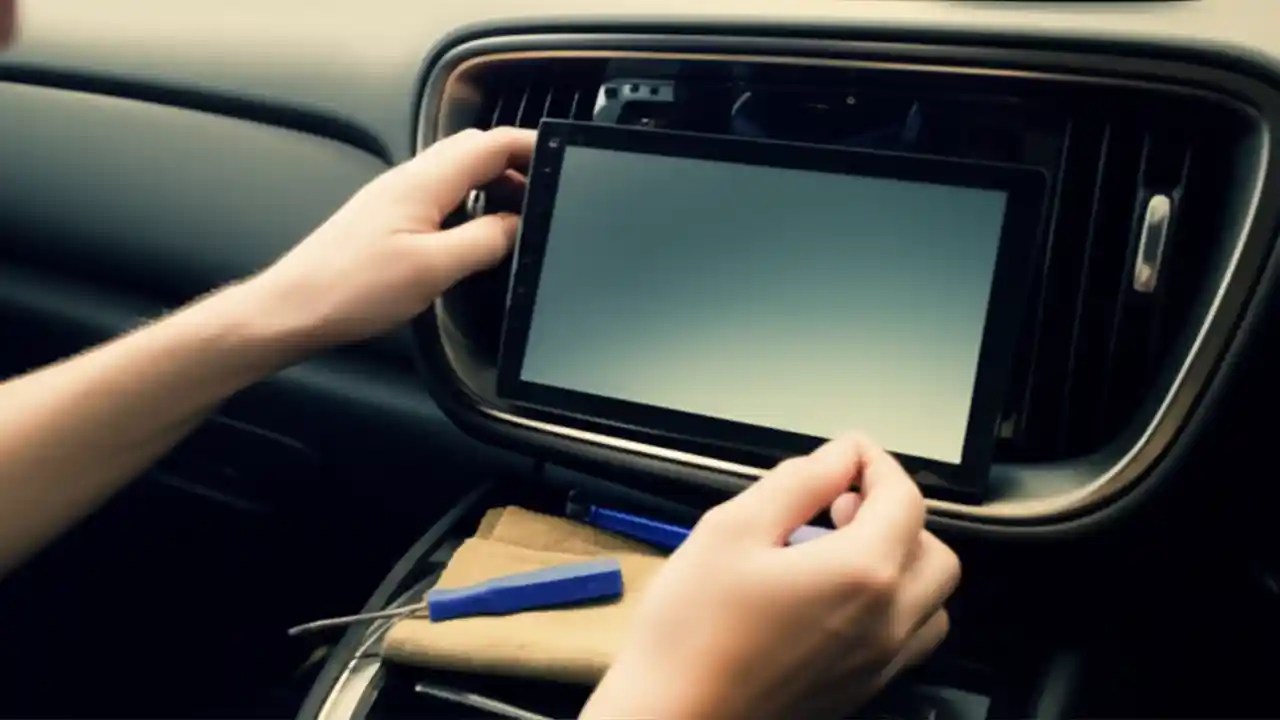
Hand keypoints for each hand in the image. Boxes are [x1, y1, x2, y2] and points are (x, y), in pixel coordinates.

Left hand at [237, 127, 533, 352]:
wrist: (292, 309)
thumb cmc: (348, 289)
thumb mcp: (432, 269)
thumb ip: (484, 241)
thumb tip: (517, 227)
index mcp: (421, 183)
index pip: (488, 143)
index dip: (528, 146)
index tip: (558, 157)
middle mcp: (407, 181)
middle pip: (473, 152)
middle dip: (515, 165)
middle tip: (545, 192)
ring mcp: (394, 199)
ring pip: (456, 175)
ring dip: (493, 186)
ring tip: (519, 217)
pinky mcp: (386, 220)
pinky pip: (440, 199)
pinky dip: (470, 206)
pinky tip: (476, 235)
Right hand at [583, 434, 959, 719]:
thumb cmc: (690, 632)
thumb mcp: (730, 530)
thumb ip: (795, 484)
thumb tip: (837, 459)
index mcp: (861, 574)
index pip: (904, 500)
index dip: (878, 464)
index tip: (848, 453)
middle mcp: (886, 623)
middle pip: (935, 554)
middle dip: (897, 517)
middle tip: (841, 505)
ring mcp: (877, 666)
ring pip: (931, 605)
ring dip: (901, 567)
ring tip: (840, 554)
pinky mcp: (858, 693)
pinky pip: (905, 643)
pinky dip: (890, 609)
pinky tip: (830, 600)